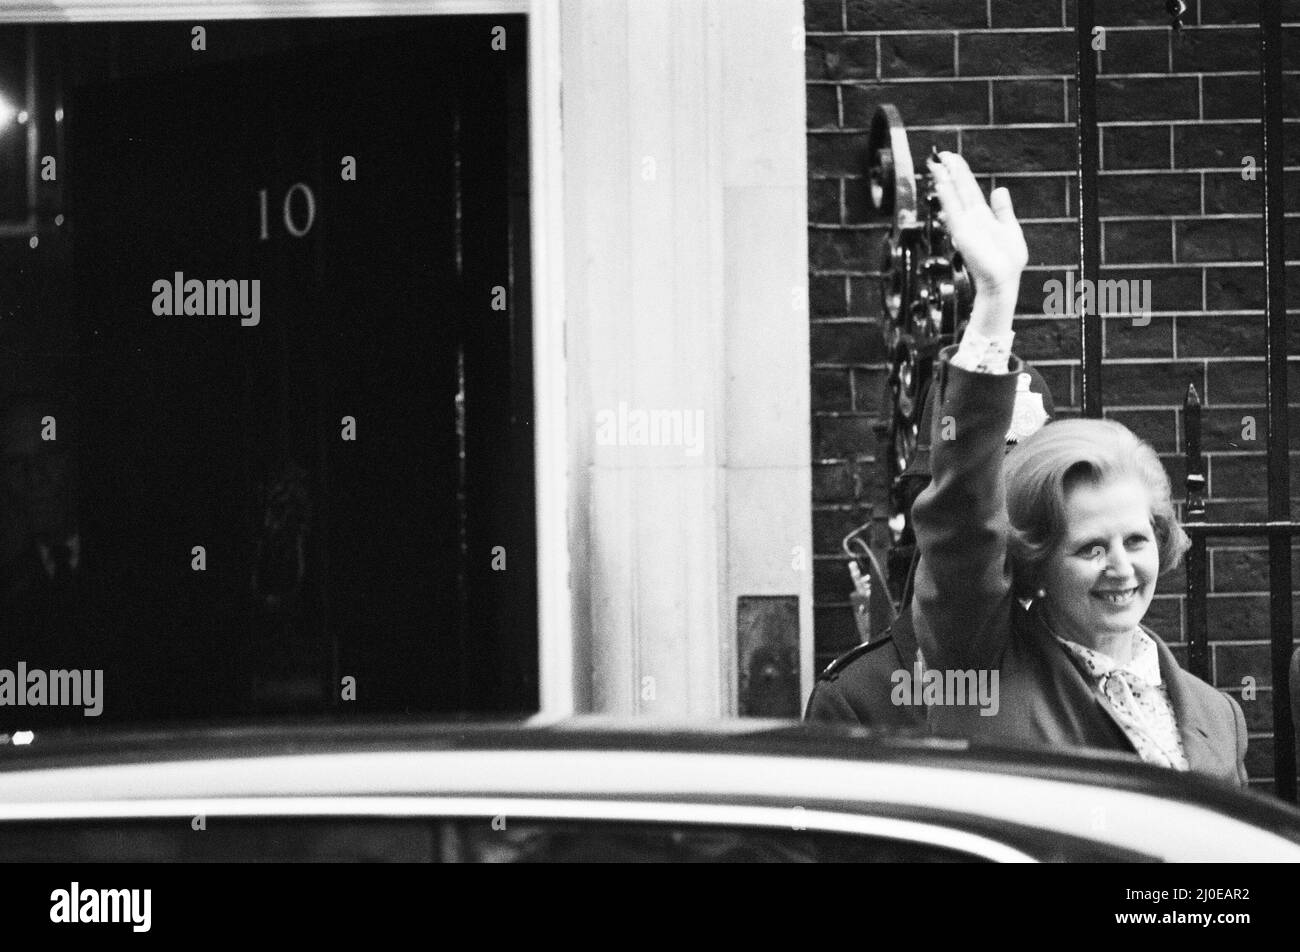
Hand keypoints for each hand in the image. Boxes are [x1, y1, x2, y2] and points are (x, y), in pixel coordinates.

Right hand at [927, 151, 1026, 322]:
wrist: (1003, 281)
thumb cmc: (1007, 261)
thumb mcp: (1011, 229)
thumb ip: (1003, 210)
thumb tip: (1000, 189)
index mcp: (982, 215)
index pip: (969, 189)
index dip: (961, 173)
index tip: (952, 158)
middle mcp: (971, 218)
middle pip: (959, 189)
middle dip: (950, 171)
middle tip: (939, 155)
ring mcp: (965, 225)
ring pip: (953, 197)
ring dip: (944, 181)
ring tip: (936, 165)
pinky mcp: (962, 234)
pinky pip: (953, 211)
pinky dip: (947, 197)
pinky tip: (941, 185)